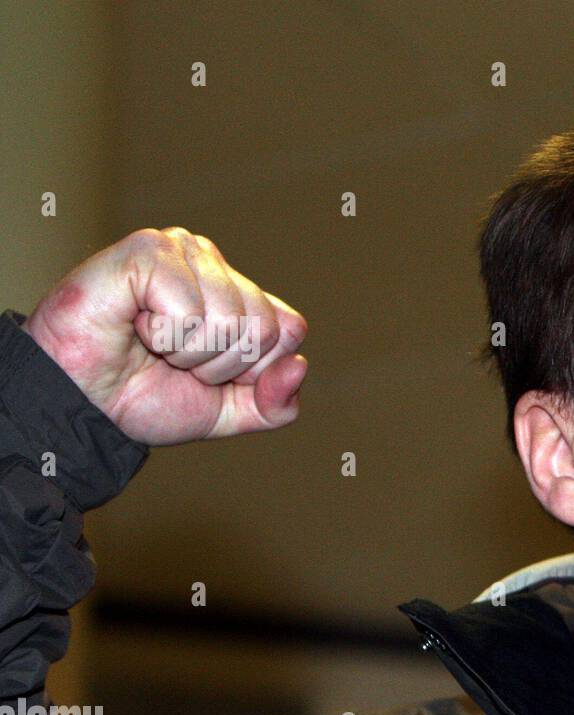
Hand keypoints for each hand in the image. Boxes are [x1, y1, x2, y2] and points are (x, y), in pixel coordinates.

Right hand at [23, 227, 307, 444]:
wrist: (82, 406)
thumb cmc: (145, 397)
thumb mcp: (228, 412)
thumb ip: (276, 403)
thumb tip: (299, 366)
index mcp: (237, 291)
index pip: (287, 330)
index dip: (251, 369)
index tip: (205, 373)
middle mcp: (213, 262)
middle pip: (262, 327)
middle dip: (217, 365)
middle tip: (172, 359)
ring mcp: (182, 249)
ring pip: (229, 321)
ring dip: (187, 353)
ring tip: (151, 342)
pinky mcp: (149, 250)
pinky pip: (191, 312)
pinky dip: (163, 336)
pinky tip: (134, 324)